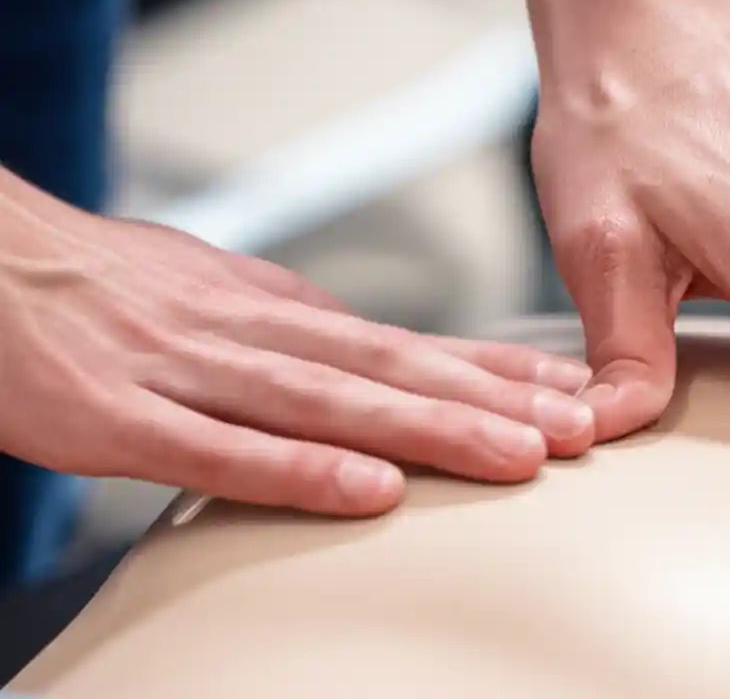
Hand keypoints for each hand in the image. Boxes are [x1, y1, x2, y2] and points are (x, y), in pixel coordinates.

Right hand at [0, 172, 593, 515]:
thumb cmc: (103, 288)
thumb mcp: (217, 295)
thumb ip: (293, 333)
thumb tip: (369, 364)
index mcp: (276, 309)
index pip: (407, 340)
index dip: (494, 367)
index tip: (571, 391)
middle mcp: (251, 331)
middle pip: (391, 367)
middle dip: (493, 400)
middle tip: (579, 428)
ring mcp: (190, 371)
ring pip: (329, 400)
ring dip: (430, 427)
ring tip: (515, 455)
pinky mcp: (121, 417)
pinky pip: (220, 448)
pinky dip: (298, 467)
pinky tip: (367, 488)